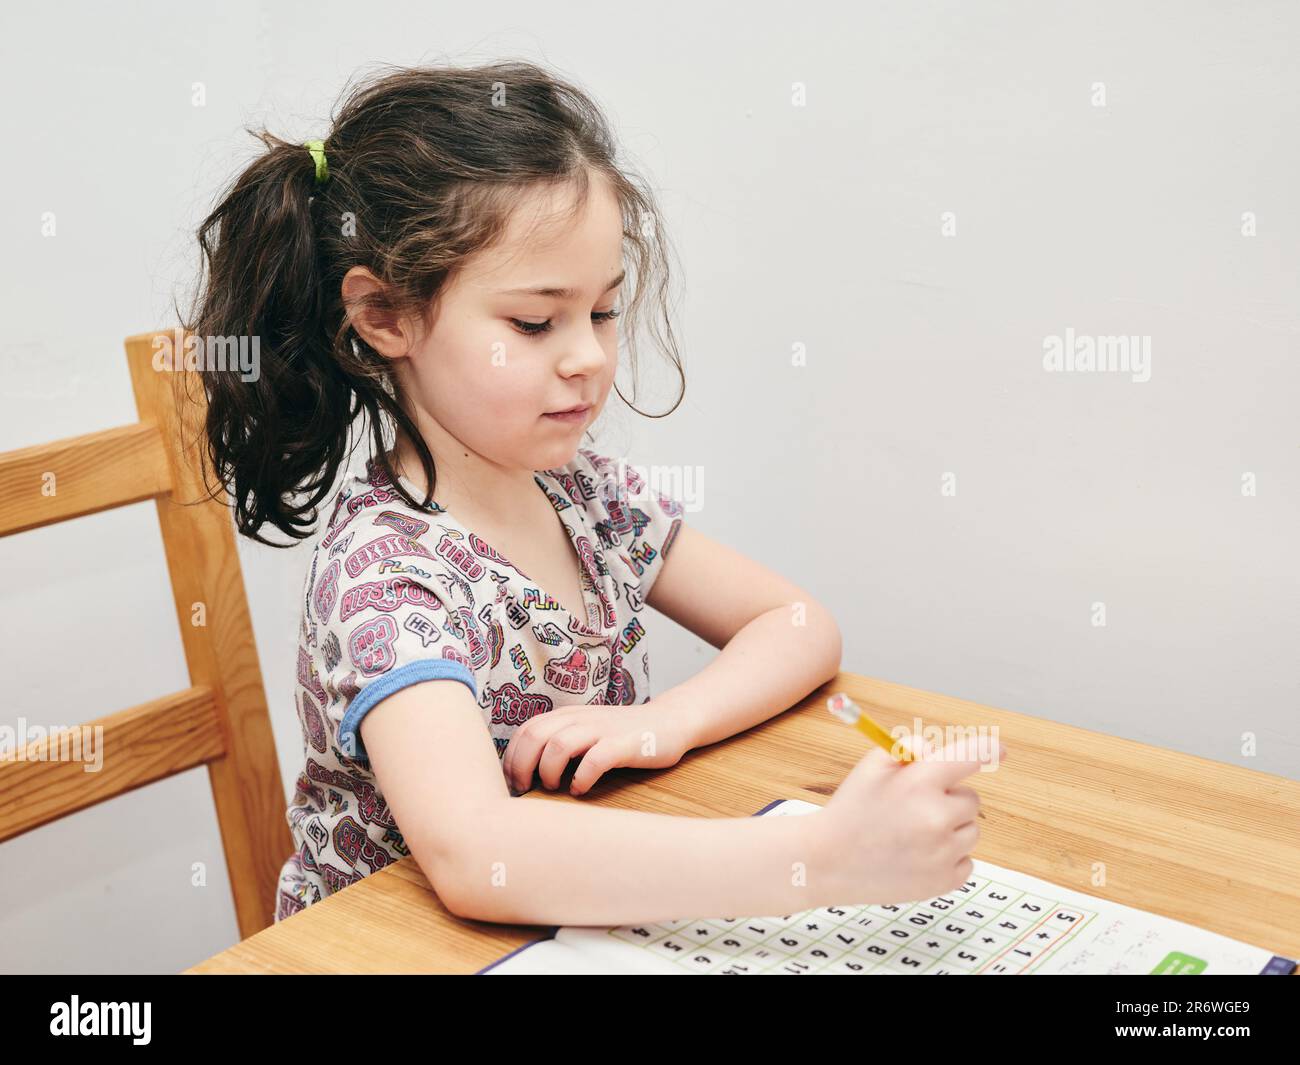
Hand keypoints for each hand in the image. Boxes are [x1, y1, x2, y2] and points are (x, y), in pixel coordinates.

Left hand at [501, 703, 693, 796]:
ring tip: (555, 787)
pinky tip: (581, 789)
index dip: (511, 758)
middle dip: (522, 766)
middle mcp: (580, 718)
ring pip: (559, 745)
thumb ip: (560, 742)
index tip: (512, 782)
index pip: (525, 730)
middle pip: (535, 736)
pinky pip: (595, 760)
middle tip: (525, 788)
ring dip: (549, 771)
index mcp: (567, 716)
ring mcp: (602, 729)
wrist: (670, 722)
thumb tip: (527, 772)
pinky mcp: (624, 744)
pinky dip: (582, 778)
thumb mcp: (586, 732)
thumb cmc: (623, 735)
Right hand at [816, 732, 1006, 905]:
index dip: (986, 749)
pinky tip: (917, 856)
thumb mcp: (872, 766)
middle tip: (914, 808)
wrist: (828, 862)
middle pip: (971, 799)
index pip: (970, 757)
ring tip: (912, 835)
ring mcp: (944, 852)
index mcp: (920, 782)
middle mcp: (938, 816)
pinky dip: (948, 857)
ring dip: (950, 828)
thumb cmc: (851, 809)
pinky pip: (966, 860)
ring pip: (971, 830)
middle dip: (949, 799)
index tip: (998, 750)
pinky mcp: (945, 881)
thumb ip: (908, 749)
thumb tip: (939, 753)